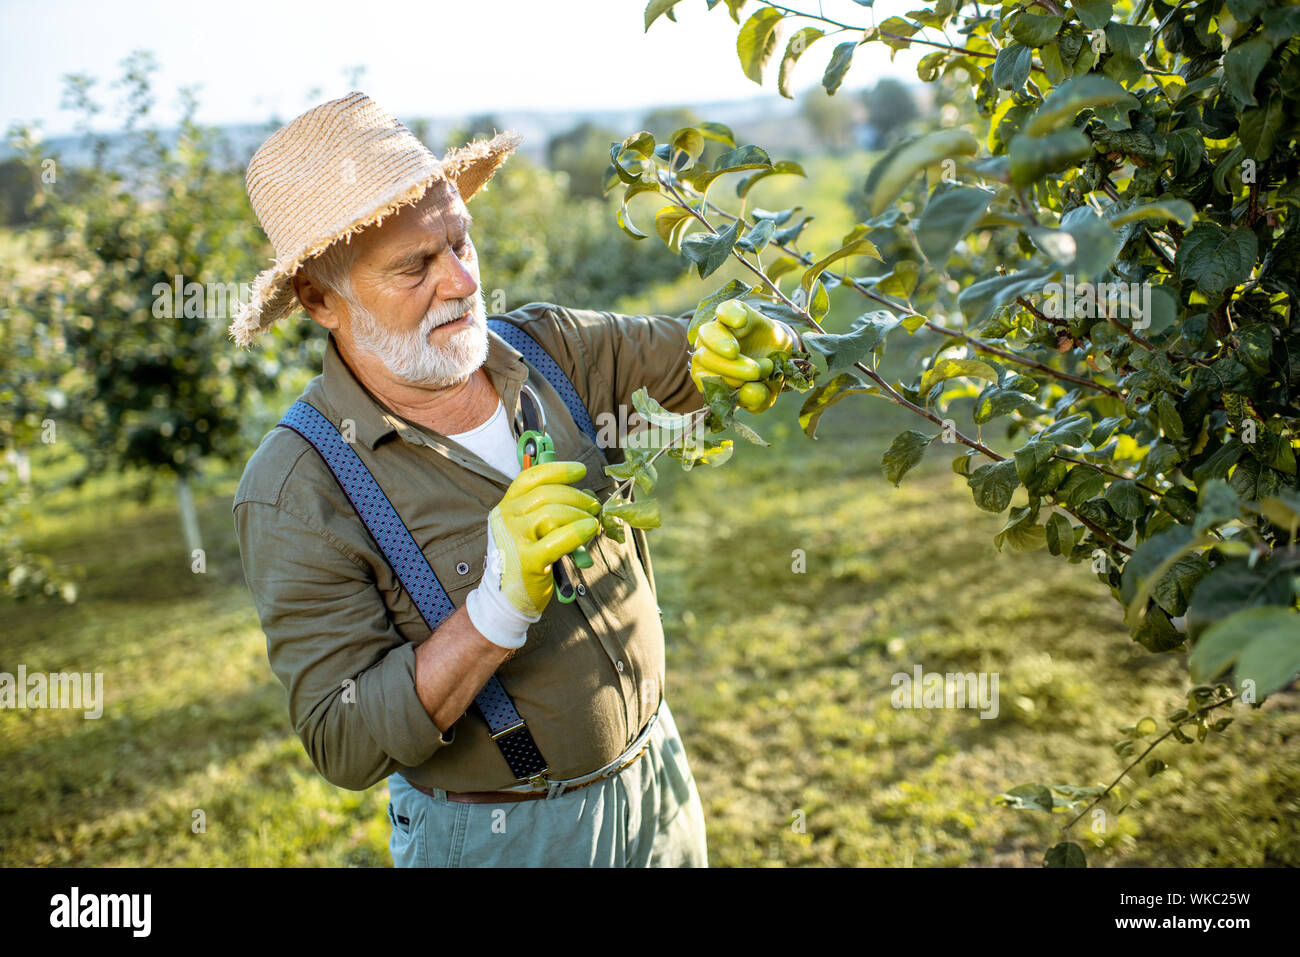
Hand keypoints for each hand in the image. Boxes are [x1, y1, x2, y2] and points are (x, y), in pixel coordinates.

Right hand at [466, 461, 600, 647]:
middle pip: (547, 494)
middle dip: (577, 497)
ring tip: (592, 522)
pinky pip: (558, 540)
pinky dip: (578, 532)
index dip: (558, 470)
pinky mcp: (527, 561)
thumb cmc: (523, 560)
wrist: (506, 599)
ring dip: (579, 515)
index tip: (580, 471)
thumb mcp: (527, 530)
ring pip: (553, 513)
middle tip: (593, 506)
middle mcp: (506, 519)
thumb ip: (548, 511)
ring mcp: (514, 540)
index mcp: (506, 507)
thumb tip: (585, 497)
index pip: (530, 477)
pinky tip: (590, 530)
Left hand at [689, 299, 797, 413]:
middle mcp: (708, 350)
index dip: (719, 384)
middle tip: (755, 372)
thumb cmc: (765, 378)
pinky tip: (740, 321)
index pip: (702, 378)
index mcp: (709, 373)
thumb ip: (756, 399)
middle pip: (704, 357)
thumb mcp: (765, 394)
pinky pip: (724, 309)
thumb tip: (748, 391)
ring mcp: (718, 329)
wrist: (781, 354)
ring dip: (720, 344)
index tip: (740, 387)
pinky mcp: (732, 310)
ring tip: (735, 352)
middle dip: (729, 368)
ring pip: (707, 334)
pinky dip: (730, 314)